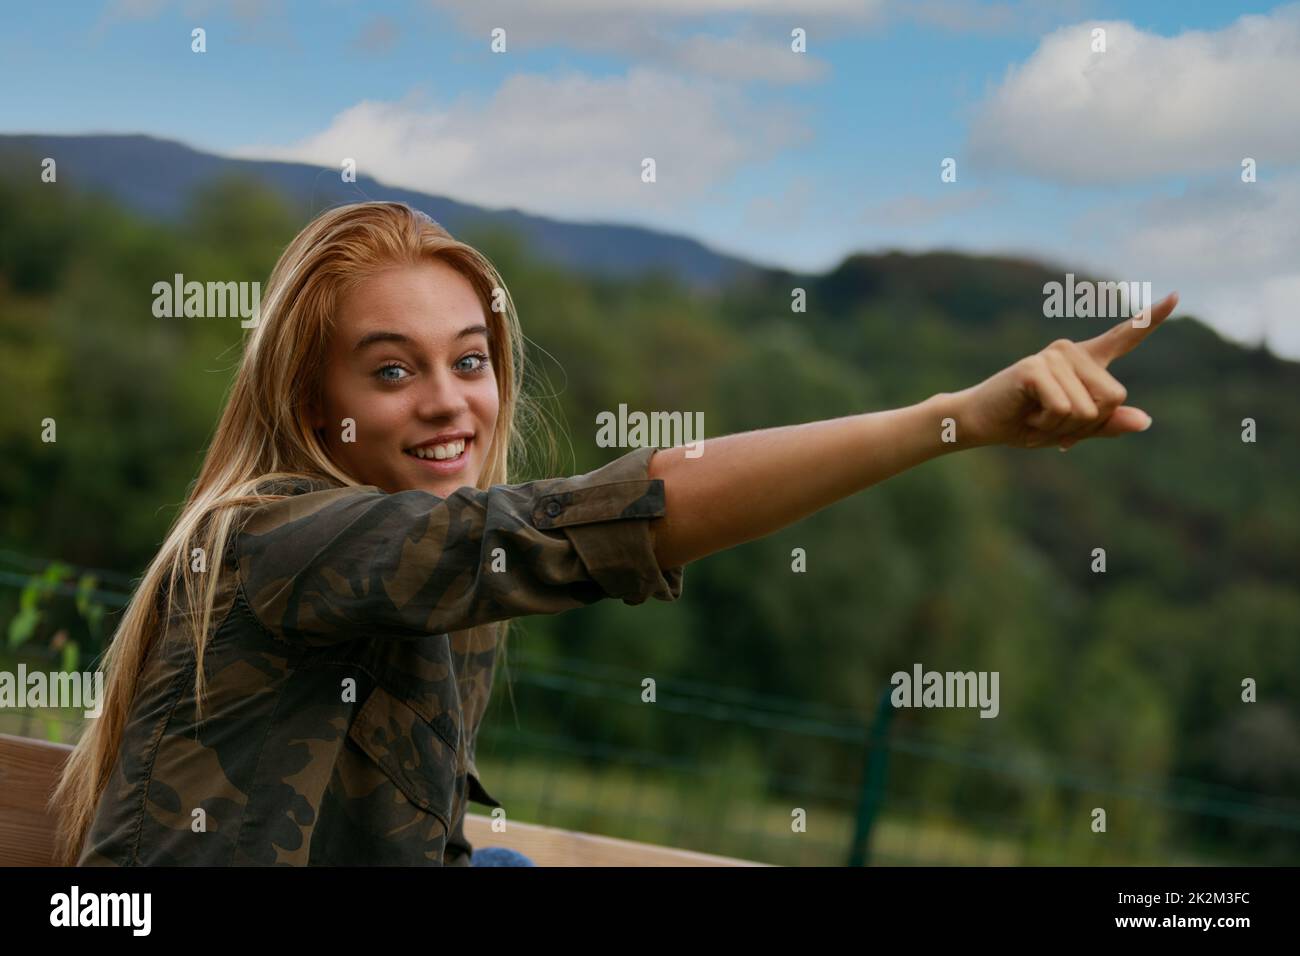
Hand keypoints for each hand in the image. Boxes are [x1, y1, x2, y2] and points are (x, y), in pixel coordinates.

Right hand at [949, 291, 1177, 449]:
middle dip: (1087, 424)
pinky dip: (1047, 425)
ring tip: (1037, 417)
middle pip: (1114, 398)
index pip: (1124, 337)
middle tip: (1053, 422)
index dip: (1151, 319)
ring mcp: (1053, 356)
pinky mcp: (1035, 367)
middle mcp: (1072, 352)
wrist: (979, 423)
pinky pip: (1063, 409)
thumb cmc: (1025, 423)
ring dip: (1062, 427)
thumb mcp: (1072, 429)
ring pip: (1088, 409)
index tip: (1177, 296)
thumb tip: (1145, 421)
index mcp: (1086, 362)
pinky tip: (1028, 415)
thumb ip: (1106, 425)